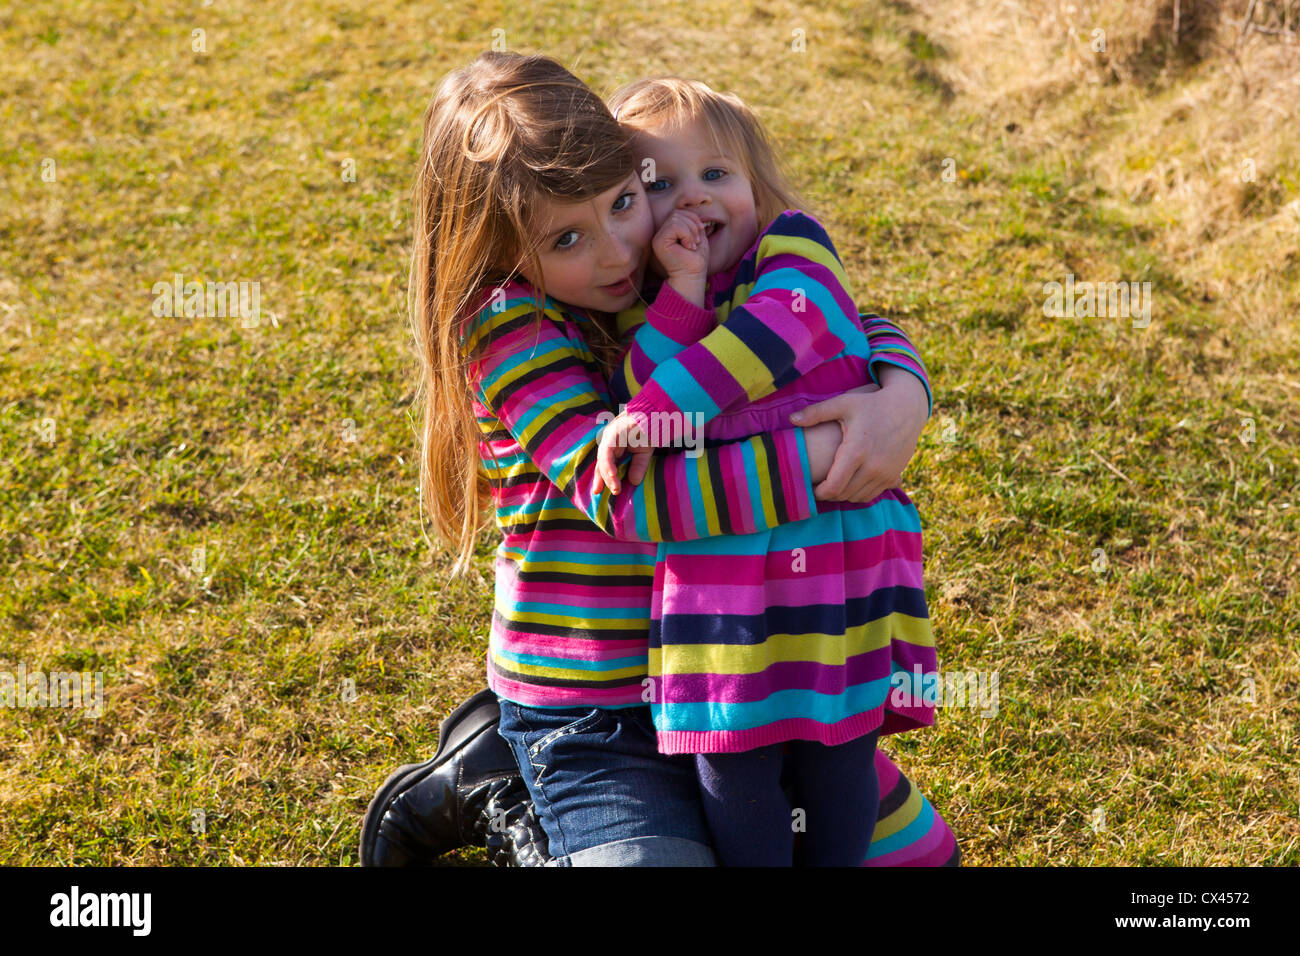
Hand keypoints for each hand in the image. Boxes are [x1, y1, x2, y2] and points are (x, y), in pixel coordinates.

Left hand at [592, 411, 653, 495]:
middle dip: (603, 479)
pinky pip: (608, 451)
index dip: (600, 478)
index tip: (598, 491)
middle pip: (601, 463)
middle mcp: (608, 440)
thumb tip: (634, 482)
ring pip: (603, 459)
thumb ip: (637, 467)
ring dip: (608, 475)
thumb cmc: (648, 432)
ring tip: (615, 488)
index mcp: (613, 444)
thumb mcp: (643, 454)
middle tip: (609, 492)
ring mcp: (609, 436)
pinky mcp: (613, 433)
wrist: (655, 415)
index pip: (603, 464)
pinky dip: (609, 464)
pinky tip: (613, 475)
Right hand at [651, 209, 708, 304]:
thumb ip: (693, 222)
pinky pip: (675, 226)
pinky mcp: (659, 242)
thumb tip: (694, 211)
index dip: (693, 218)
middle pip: (677, 213)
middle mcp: (661, 233)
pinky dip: (686, 234)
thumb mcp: (697, 236)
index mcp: (668, 231)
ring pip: (676, 218)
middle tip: (696, 241)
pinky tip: (688, 247)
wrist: (692, 276)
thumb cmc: (695, 260)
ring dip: (690, 231)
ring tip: (692, 245)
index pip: (679, 212)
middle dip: (692, 224)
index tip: (700, 233)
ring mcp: (658, 238)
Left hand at [790, 367, 928, 501]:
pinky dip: (858, 493)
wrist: (907, 408)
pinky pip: (871, 494)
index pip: (833, 486)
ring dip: (843, 495)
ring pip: (857, 497)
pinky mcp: (893, 476)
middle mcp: (872, 466)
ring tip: (833, 484)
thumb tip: (791, 419)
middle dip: (828, 494)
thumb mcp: (843, 403)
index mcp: (856, 451)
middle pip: (843, 494)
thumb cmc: (871, 404)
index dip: (818, 492)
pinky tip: (849, 483)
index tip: (811, 486)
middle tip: (818, 487)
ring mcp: (885, 473)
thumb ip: (816, 413)